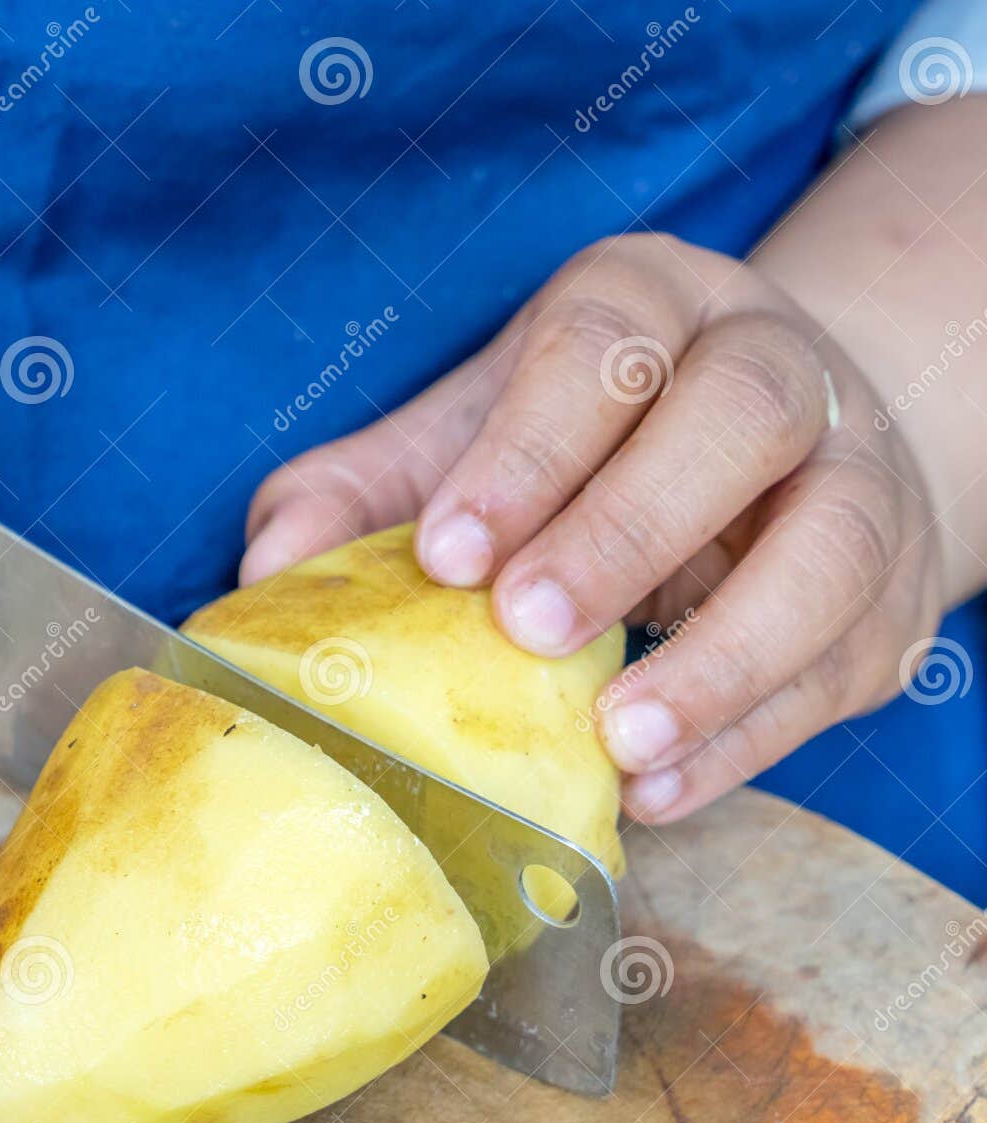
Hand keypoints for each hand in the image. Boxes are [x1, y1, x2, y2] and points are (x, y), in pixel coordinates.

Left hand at [241, 232, 941, 825]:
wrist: (774, 464)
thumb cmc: (593, 448)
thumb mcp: (480, 435)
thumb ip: (372, 487)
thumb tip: (262, 567)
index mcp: (656, 308)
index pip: (603, 345)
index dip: (526, 447)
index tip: (447, 549)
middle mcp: (775, 371)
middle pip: (740, 419)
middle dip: (630, 526)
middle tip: (527, 627)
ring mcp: (853, 485)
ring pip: (833, 546)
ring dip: (724, 654)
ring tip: (615, 740)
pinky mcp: (883, 603)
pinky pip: (841, 668)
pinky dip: (750, 739)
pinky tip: (658, 790)